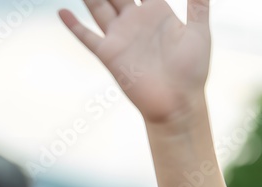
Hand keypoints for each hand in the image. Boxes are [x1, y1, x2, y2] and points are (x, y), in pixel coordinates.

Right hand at [60, 0, 211, 123]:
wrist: (178, 103)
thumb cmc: (192, 71)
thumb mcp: (199, 34)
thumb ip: (198, 7)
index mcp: (157, 13)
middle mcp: (135, 21)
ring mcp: (120, 36)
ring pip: (98, 6)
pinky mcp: (109, 54)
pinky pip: (86, 36)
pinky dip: (73, 24)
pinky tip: (62, 11)